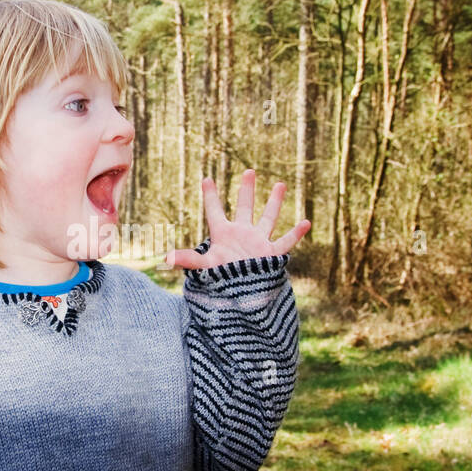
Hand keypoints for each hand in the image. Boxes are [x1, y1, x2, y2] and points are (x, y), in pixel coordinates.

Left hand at [165, 170, 311, 269]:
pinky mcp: (270, 254)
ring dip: (274, 202)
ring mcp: (257, 242)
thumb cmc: (221, 282)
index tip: (207, 179)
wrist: (240, 300)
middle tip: (249, 171)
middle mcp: (241, 234)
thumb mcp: (205, 267)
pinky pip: (286, 242)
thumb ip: (188, 259)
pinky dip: (296, 233)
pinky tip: (306, 222)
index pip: (214, 211)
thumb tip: (165, 257)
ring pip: (268, 218)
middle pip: (245, 207)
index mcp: (223, 234)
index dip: (211, 195)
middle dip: (247, 189)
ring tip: (280, 184)